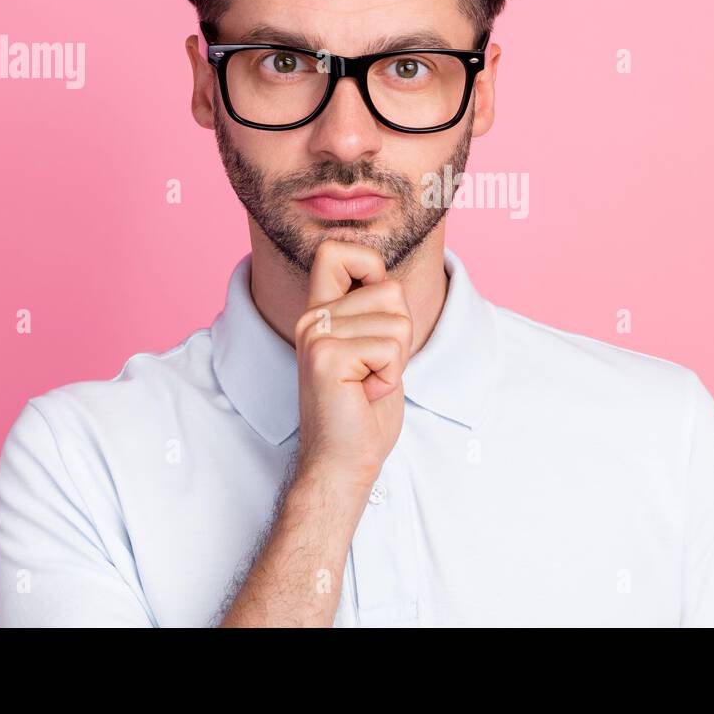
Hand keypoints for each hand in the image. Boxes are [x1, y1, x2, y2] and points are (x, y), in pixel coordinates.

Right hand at [293, 240, 412, 491]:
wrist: (342, 462)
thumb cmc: (362, 411)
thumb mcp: (371, 348)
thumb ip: (373, 311)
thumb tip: (389, 281)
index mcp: (320, 312)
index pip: (336, 251)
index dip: (369, 264)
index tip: (376, 307)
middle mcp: (312, 318)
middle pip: (390, 290)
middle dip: (401, 333)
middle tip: (374, 368)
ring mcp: (316, 336)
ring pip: (397, 322)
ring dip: (397, 359)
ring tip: (368, 382)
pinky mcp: (327, 357)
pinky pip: (391, 349)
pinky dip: (391, 376)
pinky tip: (365, 394)